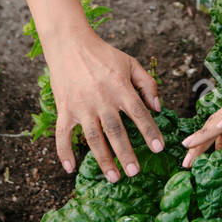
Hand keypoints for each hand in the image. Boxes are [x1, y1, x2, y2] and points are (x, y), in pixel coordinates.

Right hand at [41, 28, 164, 181]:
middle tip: (135, 173)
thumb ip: (148, 84)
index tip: (159, 148)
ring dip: (103, 159)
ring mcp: (81, 106)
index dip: (150, 131)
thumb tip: (158, 108)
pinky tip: (71, 169)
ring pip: (93, 138)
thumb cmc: (103, 54)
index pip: (139, 113)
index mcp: (120, 88)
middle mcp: (101, 99)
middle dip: (126, 154)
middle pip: (116, 131)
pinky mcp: (64, 109)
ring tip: (114, 177)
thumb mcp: (131, 63)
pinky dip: (64, 152)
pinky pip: (62, 135)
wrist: (70, 44)